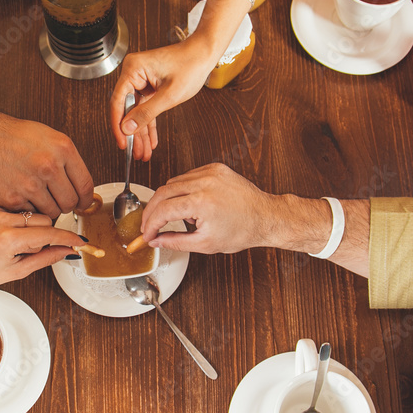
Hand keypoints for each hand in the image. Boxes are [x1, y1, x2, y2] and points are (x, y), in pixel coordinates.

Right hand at [0, 112, 93, 217]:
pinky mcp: (12, 198)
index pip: (85, 186)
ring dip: (47, 208)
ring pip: (52, 212)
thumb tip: (80, 186)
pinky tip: (20, 193)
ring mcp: (30, 183)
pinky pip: (30, 213)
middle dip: (66, 205)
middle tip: (57, 200)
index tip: (83, 205)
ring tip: (36, 195)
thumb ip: (67, 160)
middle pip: (70, 202)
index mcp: (62, 149)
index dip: (86, 200)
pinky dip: (27, 208)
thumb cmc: (11, 135)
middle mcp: (48, 166)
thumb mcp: (48, 137)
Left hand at [0, 205, 84, 289]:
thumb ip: (45, 258)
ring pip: (33, 214)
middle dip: (46, 235)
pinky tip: (8, 235)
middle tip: (31, 250)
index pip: (50, 233)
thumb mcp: (16, 271)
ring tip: (17, 244)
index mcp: (8, 238)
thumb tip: (67, 251)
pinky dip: (20, 224)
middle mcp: (2, 219)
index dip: (68, 238)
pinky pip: (19, 212)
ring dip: (33, 229)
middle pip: (45, 219)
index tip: (80, 241)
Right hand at [110, 38, 216, 159]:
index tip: (122, 143)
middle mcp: (133, 72)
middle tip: (135, 152)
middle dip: (133, 134)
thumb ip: (146, 113)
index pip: (118, 102)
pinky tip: (150, 139)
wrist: (205, 53)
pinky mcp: (149, 84)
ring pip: (136, 111)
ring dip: (141, 132)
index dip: (119, 125)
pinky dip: (149, 123)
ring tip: (143, 151)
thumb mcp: (169, 95)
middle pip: (127, 109)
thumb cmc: (191, 65)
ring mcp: (141, 79)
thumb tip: (127, 128)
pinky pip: (145, 107)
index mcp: (133, 69)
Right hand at [140, 163, 269, 253]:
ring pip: (173, 182)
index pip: (163, 210)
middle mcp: (205, 182)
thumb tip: (156, 241)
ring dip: (167, 200)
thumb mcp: (205, 244)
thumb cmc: (242, 231)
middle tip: (150, 224)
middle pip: (163, 192)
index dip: (150, 224)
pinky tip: (189, 204)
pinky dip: (181, 189)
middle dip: (152, 210)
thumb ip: (175, 242)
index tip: (147, 233)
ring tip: (177, 217)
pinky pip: (187, 176)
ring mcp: (210, 172)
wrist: (265, 217)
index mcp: (202, 202)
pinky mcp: (215, 168)